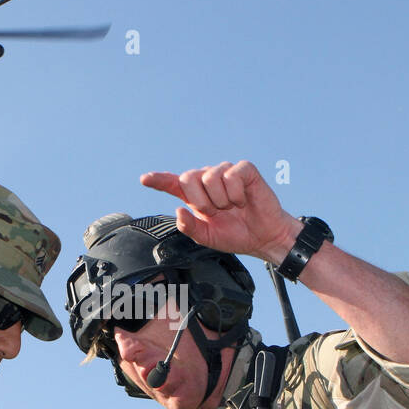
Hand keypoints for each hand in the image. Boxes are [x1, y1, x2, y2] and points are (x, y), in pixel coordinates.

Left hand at [140, 162, 301, 263]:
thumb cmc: (236, 235)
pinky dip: (236, 193)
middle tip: (214, 212)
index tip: (145, 179)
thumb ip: (190, 227)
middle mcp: (208, 180)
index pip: (173, 184)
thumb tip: (179, 211)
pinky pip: (232, 175)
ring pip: (210, 177)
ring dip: (220, 199)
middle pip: (188, 177)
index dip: (159, 180)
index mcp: (196, 196)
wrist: (263, 238)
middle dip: (200, 201)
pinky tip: (242, 201)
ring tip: (231, 208)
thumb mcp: (207, 237)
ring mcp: (226, 173)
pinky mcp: (244, 170)